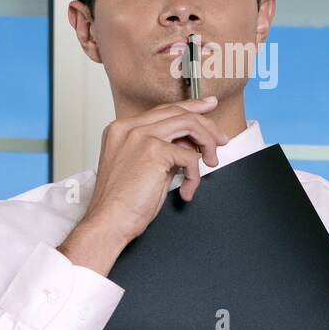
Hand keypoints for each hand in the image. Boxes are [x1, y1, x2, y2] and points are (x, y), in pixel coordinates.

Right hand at [59, 98, 227, 275]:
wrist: (108, 222)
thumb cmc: (121, 203)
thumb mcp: (141, 167)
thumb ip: (161, 149)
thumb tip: (188, 144)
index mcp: (122, 129)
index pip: (163, 110)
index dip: (190, 107)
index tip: (208, 107)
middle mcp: (129, 127)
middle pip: (179, 112)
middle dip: (206, 124)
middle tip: (220, 140)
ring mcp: (141, 136)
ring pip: (189, 124)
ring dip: (207, 142)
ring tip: (211, 162)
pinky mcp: (154, 151)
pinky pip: (190, 156)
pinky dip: (194, 175)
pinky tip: (186, 190)